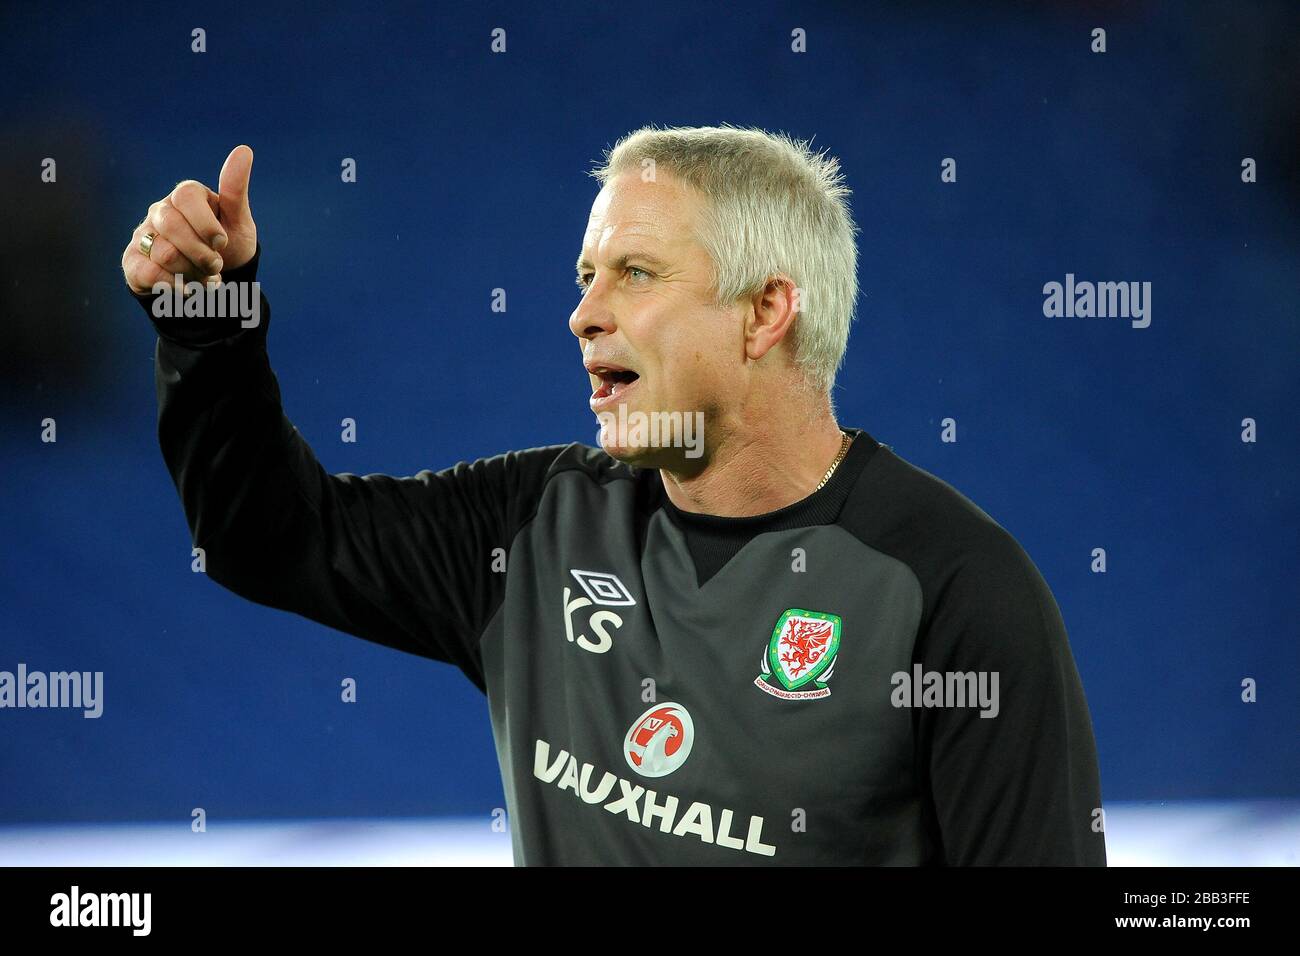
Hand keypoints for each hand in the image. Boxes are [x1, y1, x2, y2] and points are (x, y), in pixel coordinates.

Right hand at [122, 145, 256, 294]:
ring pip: (164, 255)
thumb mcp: (238, 220)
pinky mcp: (133, 262)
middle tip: (217, 265)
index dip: (206, 224)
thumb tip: (244, 150)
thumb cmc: (227, 244)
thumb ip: (235, 189)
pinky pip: (150, 275)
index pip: (186, 198)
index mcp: (184, 196)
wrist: (214, 280)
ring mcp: (143, 236)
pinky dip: (177, 287)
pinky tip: (188, 288)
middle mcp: (159, 212)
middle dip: (203, 254)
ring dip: (194, 273)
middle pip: (172, 227)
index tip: (222, 242)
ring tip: (204, 276)